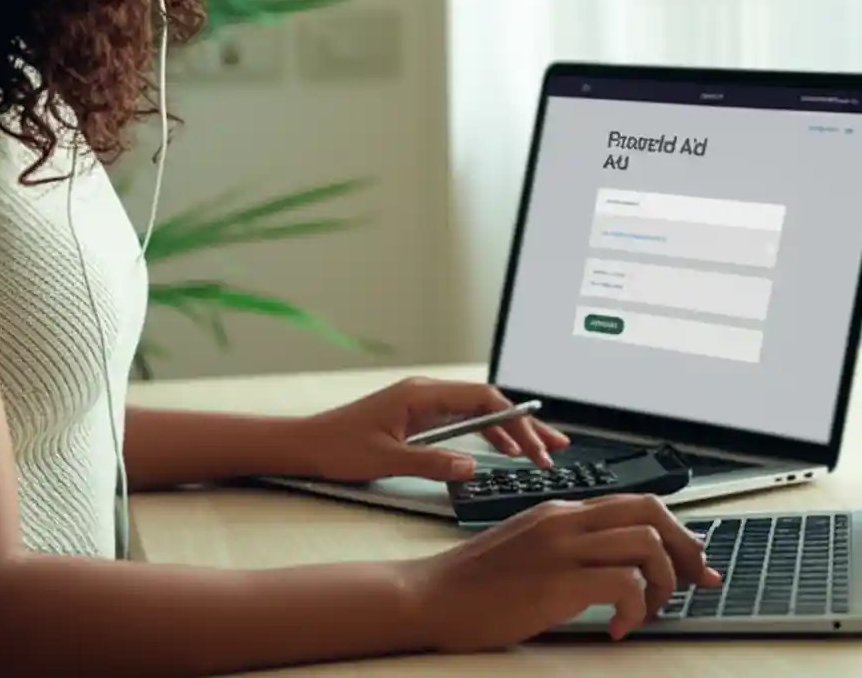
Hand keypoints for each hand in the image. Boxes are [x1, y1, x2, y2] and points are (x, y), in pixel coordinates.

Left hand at [301, 377, 568, 482]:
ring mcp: (424, 405)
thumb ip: (431, 462)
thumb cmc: (338, 447)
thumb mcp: (386, 460)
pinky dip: (487, 436)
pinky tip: (503, 451)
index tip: (536, 444)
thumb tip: (472, 466)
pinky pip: (464, 423)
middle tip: (554, 446)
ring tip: (538, 451)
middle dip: (524, 425)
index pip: (483, 400)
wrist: (307, 444)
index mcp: (422, 395)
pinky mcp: (420, 418)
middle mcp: (427, 394)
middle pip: (488, 405)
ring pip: (480, 414)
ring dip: (510, 432)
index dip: (515, 422)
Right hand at [403, 494, 722, 649]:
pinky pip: (624, 583)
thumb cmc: (474, 583)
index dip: (676, 531)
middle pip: (653, 512)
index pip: (637, 503)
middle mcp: (566, 520)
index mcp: (561, 510)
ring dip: (662, 583)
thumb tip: (617, 564)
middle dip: (686, 547)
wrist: (429, 596)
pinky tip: (616, 628)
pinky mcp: (556, 581)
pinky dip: (634, 608)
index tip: (694, 561)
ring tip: (645, 611)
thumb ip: (568, 545)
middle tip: (696, 581)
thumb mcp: (528, 548)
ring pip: (646, 544)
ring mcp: (561, 547)